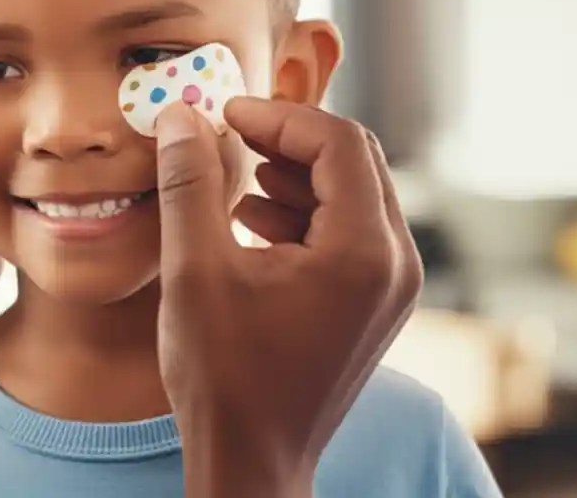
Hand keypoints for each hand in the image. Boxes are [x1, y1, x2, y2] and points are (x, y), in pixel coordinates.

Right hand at [153, 99, 422, 496]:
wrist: (252, 462)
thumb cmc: (225, 379)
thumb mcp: (195, 270)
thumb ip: (189, 183)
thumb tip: (179, 116)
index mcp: (365, 252)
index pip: (339, 143)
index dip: (278, 116)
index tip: (224, 113)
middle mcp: (396, 265)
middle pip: (354, 162)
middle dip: (289, 140)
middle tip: (230, 134)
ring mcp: (391, 289)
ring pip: (353, 195)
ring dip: (295, 175)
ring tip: (235, 177)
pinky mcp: (373, 306)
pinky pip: (349, 233)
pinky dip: (303, 213)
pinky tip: (249, 219)